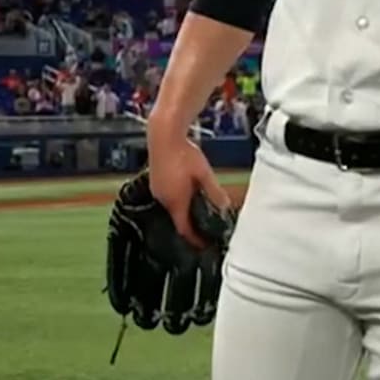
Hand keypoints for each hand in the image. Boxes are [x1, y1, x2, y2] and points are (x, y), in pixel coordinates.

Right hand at [147, 126, 229, 248]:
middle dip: (191, 223)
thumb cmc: (185, 153)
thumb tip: (225, 207)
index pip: (184, 229)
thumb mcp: (205, 174)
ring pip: (172, 207)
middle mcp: (163, 200)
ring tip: (199, 206)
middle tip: (206, 224)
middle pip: (178, 218)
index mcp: (176, 201)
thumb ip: (215, 192)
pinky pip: (167, 197)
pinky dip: (178, 199)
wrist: (164, 134)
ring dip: (184, 209)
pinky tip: (187, 190)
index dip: (195, 239)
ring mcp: (157, 191)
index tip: (205, 244)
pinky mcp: (154, 181)